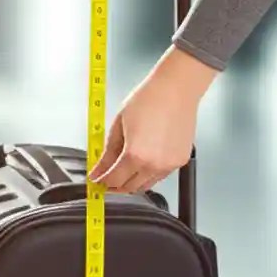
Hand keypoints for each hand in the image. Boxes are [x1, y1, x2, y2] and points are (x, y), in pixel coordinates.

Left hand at [87, 45, 216, 193]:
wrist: (176, 89)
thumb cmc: (149, 99)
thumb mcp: (118, 125)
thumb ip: (107, 153)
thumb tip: (98, 170)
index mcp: (136, 155)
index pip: (113, 180)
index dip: (101, 181)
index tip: (96, 178)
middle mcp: (155, 164)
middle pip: (129, 187)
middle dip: (115, 184)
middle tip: (107, 174)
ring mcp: (170, 165)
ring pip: (146, 185)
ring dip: (132, 181)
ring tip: (123, 166)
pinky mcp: (181, 161)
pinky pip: (160, 176)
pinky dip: (148, 174)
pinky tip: (142, 160)